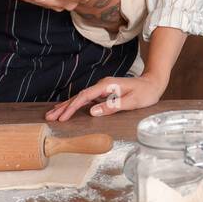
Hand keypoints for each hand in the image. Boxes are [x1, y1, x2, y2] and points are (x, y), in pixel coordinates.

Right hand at [45, 70, 166, 120]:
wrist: (153, 83)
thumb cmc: (145, 93)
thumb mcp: (131, 101)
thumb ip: (112, 106)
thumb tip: (92, 112)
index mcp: (107, 86)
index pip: (85, 97)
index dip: (72, 108)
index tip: (62, 118)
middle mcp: (102, 85)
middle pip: (79, 96)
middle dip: (64, 107)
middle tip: (49, 117)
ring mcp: (103, 88)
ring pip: (81, 98)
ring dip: (67, 106)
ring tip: (53, 113)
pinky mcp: (104, 93)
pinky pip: (87, 99)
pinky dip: (76, 105)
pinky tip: (69, 109)